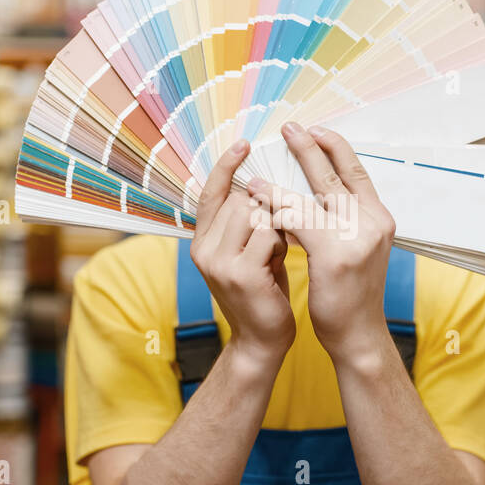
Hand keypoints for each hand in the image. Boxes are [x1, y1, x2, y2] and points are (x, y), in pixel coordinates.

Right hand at [190, 139, 293, 367]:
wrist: (263, 341)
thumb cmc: (263, 292)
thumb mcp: (248, 252)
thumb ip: (245, 224)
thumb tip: (258, 185)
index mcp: (202, 241)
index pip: (210, 193)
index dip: (225, 166)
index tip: (243, 143)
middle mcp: (203, 249)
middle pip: (240, 198)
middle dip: (267, 209)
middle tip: (275, 239)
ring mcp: (219, 262)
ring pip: (255, 212)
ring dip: (277, 225)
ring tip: (277, 252)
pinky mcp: (241, 274)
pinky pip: (268, 233)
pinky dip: (282, 241)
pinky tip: (281, 262)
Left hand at [246, 122, 395, 367]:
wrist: (358, 335)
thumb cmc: (350, 294)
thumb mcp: (354, 249)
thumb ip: (342, 221)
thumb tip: (314, 194)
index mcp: (379, 218)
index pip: (358, 173)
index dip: (337, 148)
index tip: (316, 130)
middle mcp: (373, 222)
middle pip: (337, 175)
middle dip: (311, 148)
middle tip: (290, 128)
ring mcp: (357, 237)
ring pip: (314, 196)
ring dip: (283, 180)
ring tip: (257, 169)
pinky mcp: (335, 254)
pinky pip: (298, 220)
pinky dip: (275, 206)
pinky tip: (258, 198)